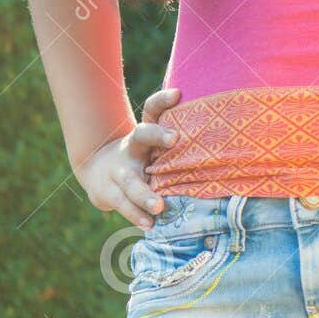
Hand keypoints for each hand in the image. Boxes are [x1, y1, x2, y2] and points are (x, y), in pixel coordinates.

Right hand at [72, 87, 181, 227]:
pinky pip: (122, 204)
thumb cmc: (142, 157)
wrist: (97, 168)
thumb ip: (179, 145)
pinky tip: (149, 224)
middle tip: (176, 138)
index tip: (178, 94)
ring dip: (144, 194)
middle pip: (141, 135)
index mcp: (145, 133)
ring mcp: (118, 171)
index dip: (163, 100)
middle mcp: (131, 147)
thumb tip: (221, 140)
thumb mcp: (156, 148)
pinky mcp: (108, 193)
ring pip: (129, 180)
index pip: (152, 110)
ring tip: (160, 206)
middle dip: (157, 135)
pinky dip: (136, 215)